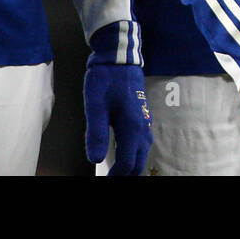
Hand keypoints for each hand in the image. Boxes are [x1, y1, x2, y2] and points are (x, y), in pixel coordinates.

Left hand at [84, 33, 151, 174]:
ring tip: (122, 173)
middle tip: (113, 180)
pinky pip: (143, 141)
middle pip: (139, 160)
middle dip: (128, 174)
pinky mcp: (142, 114)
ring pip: (143, 151)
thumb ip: (96, 133)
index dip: (116, 176)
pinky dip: (137, 153)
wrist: (118, 57)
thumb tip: (95, 160)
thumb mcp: (95, 105)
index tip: (105, 181)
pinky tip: (129, 152)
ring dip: (133, 165)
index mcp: (131, 127)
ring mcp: (144, 120)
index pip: (127, 162)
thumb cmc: (105, 79)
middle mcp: (142, 126)